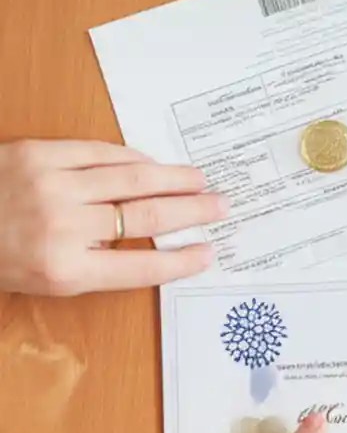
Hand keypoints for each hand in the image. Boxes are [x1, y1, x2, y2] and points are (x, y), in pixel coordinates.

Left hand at [0, 139, 225, 295]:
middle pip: (147, 218)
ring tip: (200, 179)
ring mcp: (53, 186)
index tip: (208, 253)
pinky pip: (101, 153)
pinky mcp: (40, 154)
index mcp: (62, 271)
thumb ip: (90, 263)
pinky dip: (132, 157)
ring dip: (174, 178)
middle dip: (192, 212)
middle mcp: (63, 229)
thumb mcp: (39, 279)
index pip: (140, 268)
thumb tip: (144, 241)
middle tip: (221, 207)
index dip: (180, 261)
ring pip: (132, 179)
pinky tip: (152, 162)